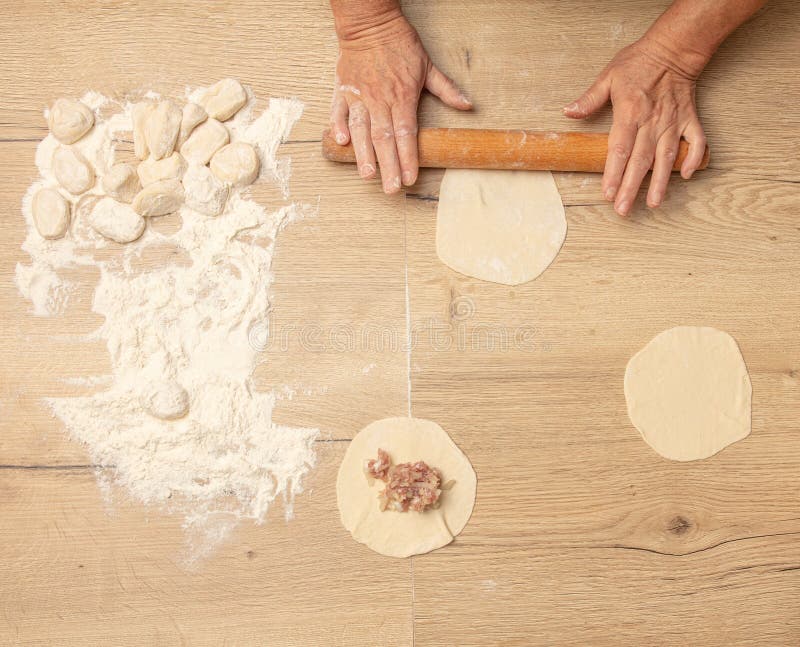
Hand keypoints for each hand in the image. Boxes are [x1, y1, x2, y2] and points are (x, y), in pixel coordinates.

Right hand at [330, 14, 471, 192]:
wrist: (370, 23)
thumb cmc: (399, 45)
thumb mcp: (428, 66)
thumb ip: (446, 89)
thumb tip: (468, 105)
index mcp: (402, 96)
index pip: (406, 134)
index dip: (408, 157)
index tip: (410, 177)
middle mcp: (380, 99)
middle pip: (384, 139)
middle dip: (388, 165)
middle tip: (390, 188)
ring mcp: (359, 95)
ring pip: (361, 129)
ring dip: (363, 154)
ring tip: (367, 174)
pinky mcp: (343, 90)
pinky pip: (338, 111)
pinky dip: (338, 126)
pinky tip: (341, 142)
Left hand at [564, 37, 707, 215]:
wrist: (675, 48)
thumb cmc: (640, 62)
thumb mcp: (609, 76)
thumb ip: (589, 98)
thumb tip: (568, 111)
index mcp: (630, 113)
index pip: (620, 149)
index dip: (613, 173)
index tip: (607, 193)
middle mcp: (652, 122)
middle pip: (640, 160)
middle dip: (630, 186)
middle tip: (622, 209)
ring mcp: (673, 122)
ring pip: (666, 157)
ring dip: (659, 181)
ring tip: (652, 202)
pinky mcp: (690, 119)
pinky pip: (696, 141)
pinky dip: (694, 157)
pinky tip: (687, 175)